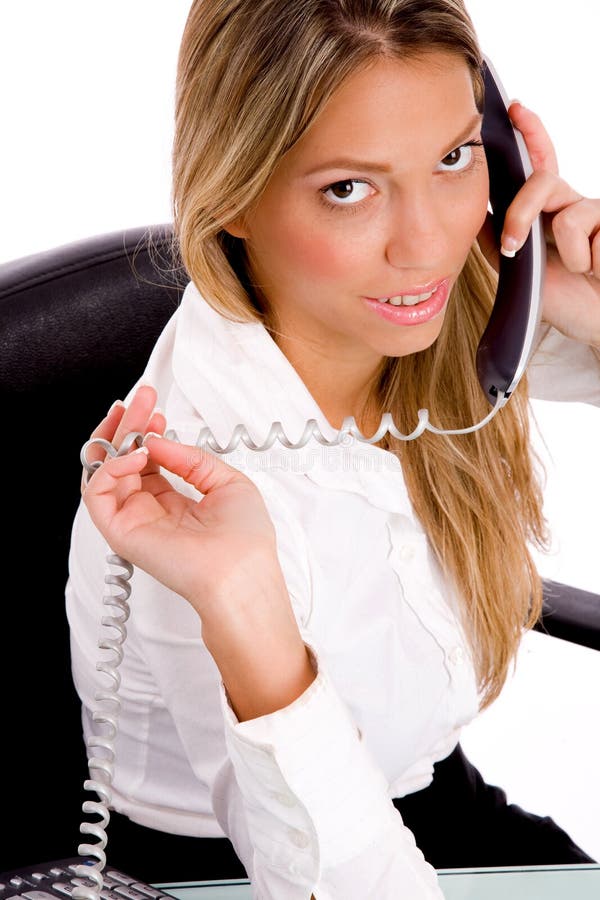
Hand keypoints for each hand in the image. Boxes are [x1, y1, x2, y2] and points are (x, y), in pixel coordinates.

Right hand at [82, 384, 281, 616]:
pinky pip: (98, 492)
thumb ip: (192, 458)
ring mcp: (132, 520)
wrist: (241, 573)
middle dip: (129, 424)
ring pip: (104, 470)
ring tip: (134, 417)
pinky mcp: (119, 531)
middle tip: (141, 398)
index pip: (146, 460)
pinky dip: (110, 466)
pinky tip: (136, 454)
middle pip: (122, 460)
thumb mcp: (227, 482)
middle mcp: (149, 511)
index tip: (156, 409)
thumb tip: (157, 440)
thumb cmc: (244, 539)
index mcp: (174, 503)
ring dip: (116, 437)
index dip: (147, 431)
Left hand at [477, 101, 599, 347]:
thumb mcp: (518, 267)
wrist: (596, 322)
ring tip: (581, 272)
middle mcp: (573, 204)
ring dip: (566, 256)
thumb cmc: (563, 297)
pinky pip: (589, 234)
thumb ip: (498, 235)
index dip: (530, 134)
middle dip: (521, 214)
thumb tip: (474, 210)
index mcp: (548, 210)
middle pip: (542, 182)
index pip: (539, 165)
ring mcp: (597, 212)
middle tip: (515, 248)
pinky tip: (599, 272)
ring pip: (566, 216)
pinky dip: (587, 262)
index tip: (515, 109)